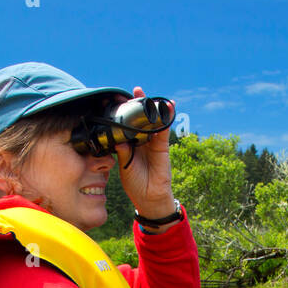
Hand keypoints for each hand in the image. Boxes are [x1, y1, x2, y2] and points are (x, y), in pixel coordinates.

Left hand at [114, 86, 175, 216]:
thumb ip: (122, 152)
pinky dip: (167, 119)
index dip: (125, 113)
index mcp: (130, 144)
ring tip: (151, 95)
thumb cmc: (135, 183)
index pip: (128, 125)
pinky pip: (165, 131)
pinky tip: (169, 107)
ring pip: (153, 122)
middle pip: (141, 119)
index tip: (119, 100)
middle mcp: (142, 141)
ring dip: (154, 108)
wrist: (148, 197)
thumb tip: (118, 139)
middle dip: (139, 105)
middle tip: (137, 90)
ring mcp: (153, 143)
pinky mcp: (162, 147)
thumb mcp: (124, 165)